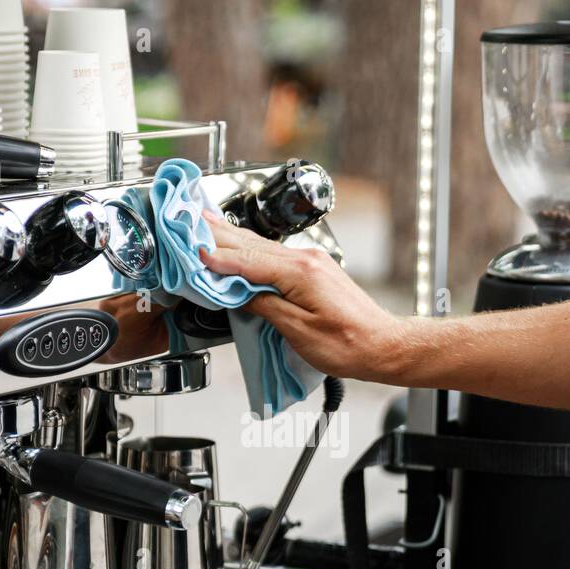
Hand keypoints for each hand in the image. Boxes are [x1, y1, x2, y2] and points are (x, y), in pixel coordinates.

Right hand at [200, 211, 407, 381]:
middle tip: (189, 222)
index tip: (192, 252)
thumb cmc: (347, 344)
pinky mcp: (313, 270)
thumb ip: (265, 307)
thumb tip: (239, 295)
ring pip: (261, 246)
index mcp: (300, 272)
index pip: (247, 261)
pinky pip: (272, 255)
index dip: (217, 258)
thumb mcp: (298, 331)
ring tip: (205, 226)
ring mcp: (310, 262)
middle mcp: (305, 259)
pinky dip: (249, 251)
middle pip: (251, 244)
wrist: (381, 345)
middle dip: (217, 234)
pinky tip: (238, 249)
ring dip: (231, 238)